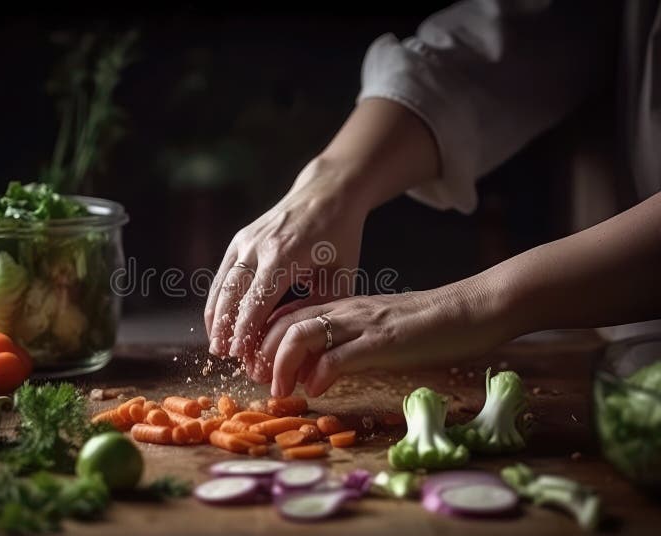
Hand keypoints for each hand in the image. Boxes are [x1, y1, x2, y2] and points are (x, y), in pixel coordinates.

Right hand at [204, 157, 366, 379]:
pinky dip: (217, 299)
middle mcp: (258, 245)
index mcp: (285, 254)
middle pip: (232, 293)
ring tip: (216, 345)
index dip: (247, 330)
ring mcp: (245, 240)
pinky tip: (216, 321)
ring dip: (216, 316)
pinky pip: (223, 274)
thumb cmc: (339, 237)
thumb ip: (319, 307)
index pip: (258, 300)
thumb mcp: (340, 274)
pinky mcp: (239, 239)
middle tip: (222, 356)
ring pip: (221, 284)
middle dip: (225, 327)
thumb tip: (297, 340)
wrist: (326, 193)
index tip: (241, 355)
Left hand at [257, 280, 504, 396]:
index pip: (288, 314)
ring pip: (302, 334)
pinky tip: (316, 390)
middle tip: (259, 381)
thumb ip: (347, 341)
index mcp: (342, 306)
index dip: (264, 339)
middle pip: (285, 323)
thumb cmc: (427, 324)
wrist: (470, 308)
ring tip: (280, 389)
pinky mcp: (383, 341)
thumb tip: (317, 367)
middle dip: (263, 354)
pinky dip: (320, 373)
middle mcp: (345, 310)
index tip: (257, 365)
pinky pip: (339, 355)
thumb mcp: (377, 329)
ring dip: (282, 365)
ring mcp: (363, 324)